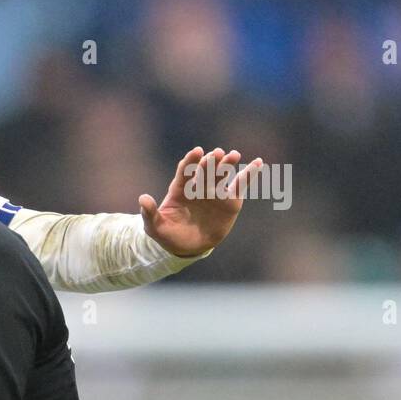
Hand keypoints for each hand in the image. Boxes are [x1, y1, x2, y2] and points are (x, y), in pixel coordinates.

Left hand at [138, 147, 262, 256]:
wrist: (187, 247)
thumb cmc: (168, 235)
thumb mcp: (155, 227)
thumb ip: (149, 214)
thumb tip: (142, 199)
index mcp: (180, 189)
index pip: (185, 172)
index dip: (191, 162)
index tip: (197, 152)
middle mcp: (198, 187)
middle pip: (205, 171)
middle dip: (210, 162)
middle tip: (216, 154)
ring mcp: (215, 192)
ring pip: (222, 174)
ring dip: (228, 164)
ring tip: (234, 155)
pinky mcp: (230, 200)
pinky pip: (241, 185)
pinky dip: (250, 174)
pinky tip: (258, 163)